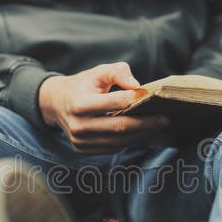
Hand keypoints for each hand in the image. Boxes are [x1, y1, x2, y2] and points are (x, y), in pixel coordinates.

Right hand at [38, 62, 168, 153]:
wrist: (57, 103)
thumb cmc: (83, 85)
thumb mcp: (98, 72)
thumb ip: (118, 72)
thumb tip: (137, 86)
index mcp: (79, 103)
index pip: (113, 103)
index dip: (133, 100)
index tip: (150, 96)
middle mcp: (78, 124)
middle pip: (118, 127)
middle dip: (145, 123)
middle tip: (164, 119)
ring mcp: (80, 140)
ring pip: (118, 140)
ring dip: (140, 134)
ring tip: (157, 125)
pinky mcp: (84, 149)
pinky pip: (112, 147)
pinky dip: (129, 140)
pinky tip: (142, 132)